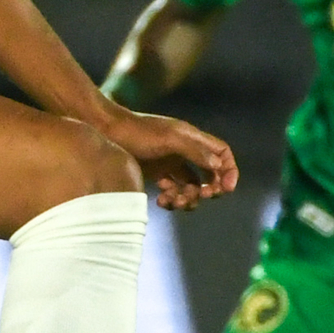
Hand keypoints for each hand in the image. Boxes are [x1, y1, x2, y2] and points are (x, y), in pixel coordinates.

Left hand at [101, 109, 237, 211]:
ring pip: (191, 187)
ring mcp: (170, 162)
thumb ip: (193, 150)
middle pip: (210, 174)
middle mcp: (185, 150)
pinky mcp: (156, 173)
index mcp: (192, 138)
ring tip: (171, 200)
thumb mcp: (168, 139)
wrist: (104, 131)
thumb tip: (218, 166)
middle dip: (208, 190)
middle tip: (198, 197)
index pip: (222, 153)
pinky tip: (159, 200)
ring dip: (187, 198)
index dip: (229, 171)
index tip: (226, 189)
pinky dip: (172, 199)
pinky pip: (173, 191)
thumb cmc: (136, 132)